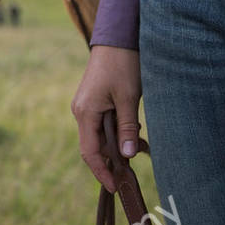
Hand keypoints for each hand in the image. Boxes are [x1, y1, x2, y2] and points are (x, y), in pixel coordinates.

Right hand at [72, 45, 144, 191]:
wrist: (118, 37)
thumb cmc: (123, 64)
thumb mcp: (129, 98)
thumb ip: (127, 128)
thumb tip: (127, 156)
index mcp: (85, 112)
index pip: (89, 152)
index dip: (101, 172)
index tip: (115, 187)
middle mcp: (81, 111)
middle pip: (95, 146)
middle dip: (115, 157)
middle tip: (138, 163)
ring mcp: (86, 106)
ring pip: (101, 135)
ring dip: (119, 143)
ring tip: (143, 146)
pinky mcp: (94, 101)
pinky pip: (103, 124)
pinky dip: (118, 130)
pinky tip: (136, 131)